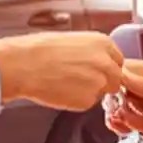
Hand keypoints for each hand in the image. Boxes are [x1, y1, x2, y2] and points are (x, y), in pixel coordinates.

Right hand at [0, 32, 123, 110]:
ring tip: (66, 83)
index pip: (118, 59)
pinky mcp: (87, 100)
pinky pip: (88, 103)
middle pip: (116, 78)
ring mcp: (98, 82)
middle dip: (103, 81)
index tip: (96, 69)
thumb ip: (91, 51)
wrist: (23, 65)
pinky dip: (78, 100)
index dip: (107, 66)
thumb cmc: (39, 50)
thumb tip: (97, 60)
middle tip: (80, 79)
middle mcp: (106, 62)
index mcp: (103, 42)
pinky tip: (61, 90)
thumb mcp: (72, 40)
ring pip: (103, 92)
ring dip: (91, 91)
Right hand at [114, 60, 142, 142]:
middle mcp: (139, 84)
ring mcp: (136, 101)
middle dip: (114, 99)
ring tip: (129, 120)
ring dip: (118, 114)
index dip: (113, 76)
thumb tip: (114, 71)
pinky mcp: (134, 117)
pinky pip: (117, 118)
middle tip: (122, 107)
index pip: (120, 66)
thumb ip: (134, 81)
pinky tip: (126, 129)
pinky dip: (119, 124)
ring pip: (114, 104)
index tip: (111, 87)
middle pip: (112, 86)